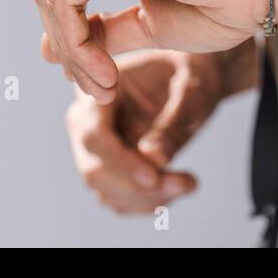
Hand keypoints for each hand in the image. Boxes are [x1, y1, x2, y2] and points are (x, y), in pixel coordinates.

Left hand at [31, 0, 264, 103]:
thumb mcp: (149, 19)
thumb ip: (101, 27)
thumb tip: (49, 49)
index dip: (69, 34)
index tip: (98, 77)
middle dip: (68, 47)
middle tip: (98, 89)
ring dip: (73, 52)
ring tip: (104, 86)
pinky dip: (76, 44)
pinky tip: (106, 72)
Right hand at [64, 49, 227, 213]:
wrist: (189, 82)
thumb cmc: (188, 75)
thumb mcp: (190, 90)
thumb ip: (172, 119)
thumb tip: (153, 157)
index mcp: (98, 91)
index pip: (93, 134)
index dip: (120, 161)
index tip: (155, 178)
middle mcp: (87, 122)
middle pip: (93, 169)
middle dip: (138, 187)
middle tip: (184, 184)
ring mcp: (94, 149)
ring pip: (105, 191)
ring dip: (148, 198)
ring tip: (188, 183)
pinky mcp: (109, 171)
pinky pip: (119, 199)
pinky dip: (148, 202)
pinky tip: (178, 186)